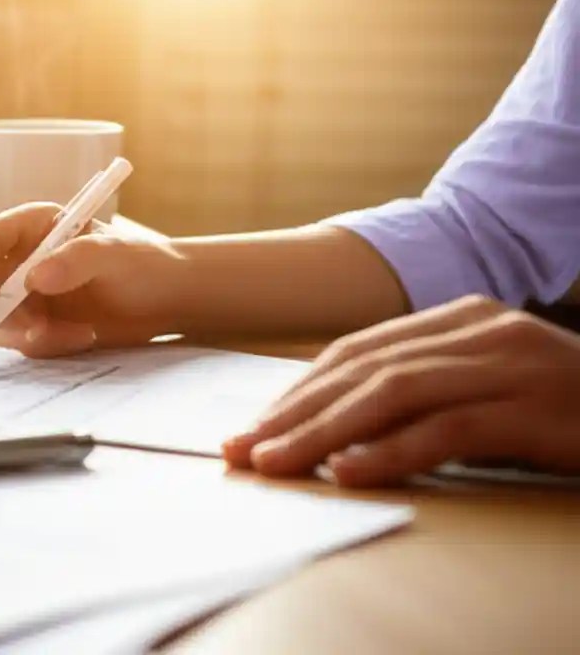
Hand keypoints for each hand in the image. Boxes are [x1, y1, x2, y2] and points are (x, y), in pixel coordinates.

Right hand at [0, 202, 185, 357]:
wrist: (167, 301)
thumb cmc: (145, 264)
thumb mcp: (116, 254)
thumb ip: (76, 260)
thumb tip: (34, 279)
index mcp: (31, 228)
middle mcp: (20, 260)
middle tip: (35, 330)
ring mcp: (24, 296)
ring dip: (30, 334)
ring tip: (80, 332)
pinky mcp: (35, 325)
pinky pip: (22, 343)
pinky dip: (50, 345)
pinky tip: (84, 336)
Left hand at [222, 295, 579, 486]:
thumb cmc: (562, 410)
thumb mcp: (482, 391)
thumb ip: (419, 396)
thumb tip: (333, 429)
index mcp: (458, 318)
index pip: (355, 353)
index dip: (296, 392)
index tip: (250, 429)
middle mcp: (478, 329)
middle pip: (362, 370)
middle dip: (293, 414)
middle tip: (242, 451)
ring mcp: (507, 363)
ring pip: (392, 394)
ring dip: (323, 433)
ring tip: (275, 464)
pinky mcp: (532, 405)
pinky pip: (448, 429)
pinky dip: (391, 452)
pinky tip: (349, 472)